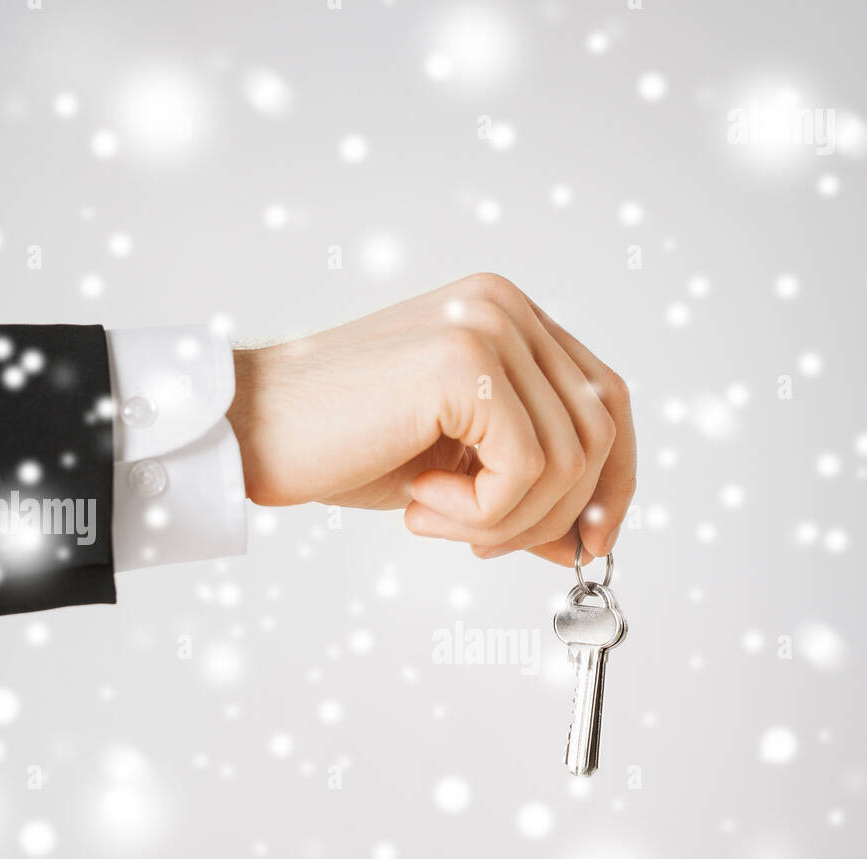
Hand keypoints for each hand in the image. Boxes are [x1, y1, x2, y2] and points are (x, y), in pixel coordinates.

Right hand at [227, 273, 634, 564]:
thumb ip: (528, 486)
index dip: (613, 478)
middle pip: (598, 431)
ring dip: (507, 520)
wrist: (253, 429)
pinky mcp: (465, 362)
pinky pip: (525, 470)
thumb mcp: (457, 469)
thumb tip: (589, 542)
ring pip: (567, 460)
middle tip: (482, 543)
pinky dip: (481, 514)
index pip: (606, 399)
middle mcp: (506, 307)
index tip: (595, 541)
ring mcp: (488, 325)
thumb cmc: (344, 445)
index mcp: (509, 318)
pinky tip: (421, 504)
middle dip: (555, 514)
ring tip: (435, 519)